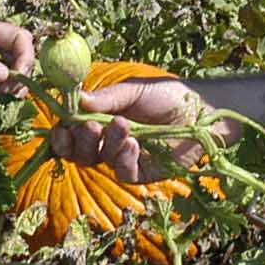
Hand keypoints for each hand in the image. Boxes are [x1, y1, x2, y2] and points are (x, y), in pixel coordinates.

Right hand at [51, 72, 220, 182]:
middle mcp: (109, 142)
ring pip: (100, 160)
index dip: (63, 134)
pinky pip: (123, 172)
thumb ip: (107, 98)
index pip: (72, 134)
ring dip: (107, 143)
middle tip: (90, 126)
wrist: (202, 110)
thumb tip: (77, 100)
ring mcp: (125, 159)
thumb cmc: (167, 96)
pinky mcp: (143, 173)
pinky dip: (124, 158)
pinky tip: (134, 143)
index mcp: (101, 121)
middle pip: (80, 152)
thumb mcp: (134, 91)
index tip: (62, 128)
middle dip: (80, 141)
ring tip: (123, 126)